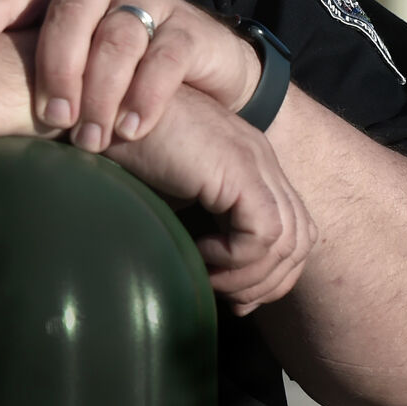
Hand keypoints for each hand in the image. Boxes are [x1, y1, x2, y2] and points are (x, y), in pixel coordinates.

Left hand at [0, 0, 261, 150]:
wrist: (199, 67)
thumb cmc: (111, 71)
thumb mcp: (67, 66)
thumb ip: (23, 74)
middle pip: (69, 11)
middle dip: (56, 65)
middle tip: (50, 118)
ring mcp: (145, 2)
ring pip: (118, 35)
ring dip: (102, 90)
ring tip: (91, 140)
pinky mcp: (187, 27)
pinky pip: (165, 55)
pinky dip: (146, 94)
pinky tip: (131, 128)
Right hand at [102, 86, 315, 314]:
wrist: (106, 106)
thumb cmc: (126, 146)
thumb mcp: (172, 193)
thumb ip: (199, 224)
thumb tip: (212, 274)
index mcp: (250, 164)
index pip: (292, 229)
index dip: (269, 272)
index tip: (233, 296)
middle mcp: (261, 160)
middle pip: (300, 239)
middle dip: (268, 282)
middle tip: (228, 299)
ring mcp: (254, 161)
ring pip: (288, 241)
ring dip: (249, 276)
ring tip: (208, 275)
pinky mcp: (238, 169)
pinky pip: (264, 234)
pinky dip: (236, 258)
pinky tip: (199, 251)